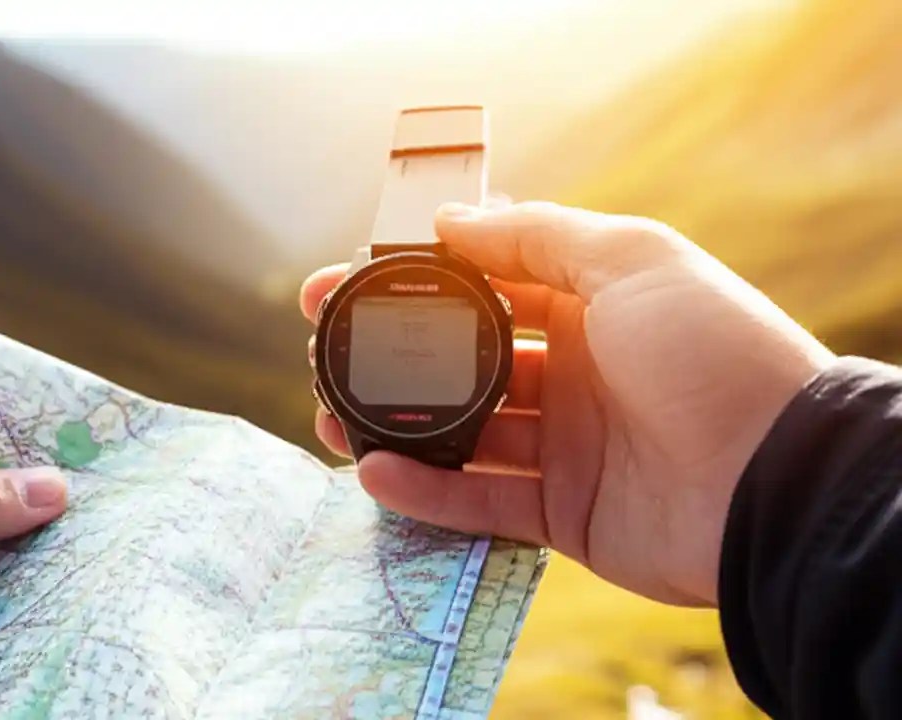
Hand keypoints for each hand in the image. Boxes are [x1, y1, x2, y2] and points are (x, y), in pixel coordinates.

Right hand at [301, 202, 832, 605]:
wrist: (777, 483)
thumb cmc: (711, 353)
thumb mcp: (631, 259)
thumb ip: (534, 237)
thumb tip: (448, 222)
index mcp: (591, 303)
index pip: (484, 282)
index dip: (415, 278)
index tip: (346, 279)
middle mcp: (573, 371)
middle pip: (460, 360)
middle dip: (391, 357)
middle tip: (325, 353)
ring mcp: (566, 444)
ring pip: (460, 434)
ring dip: (394, 428)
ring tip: (333, 421)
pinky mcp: (562, 513)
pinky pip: (480, 499)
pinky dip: (427, 492)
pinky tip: (375, 473)